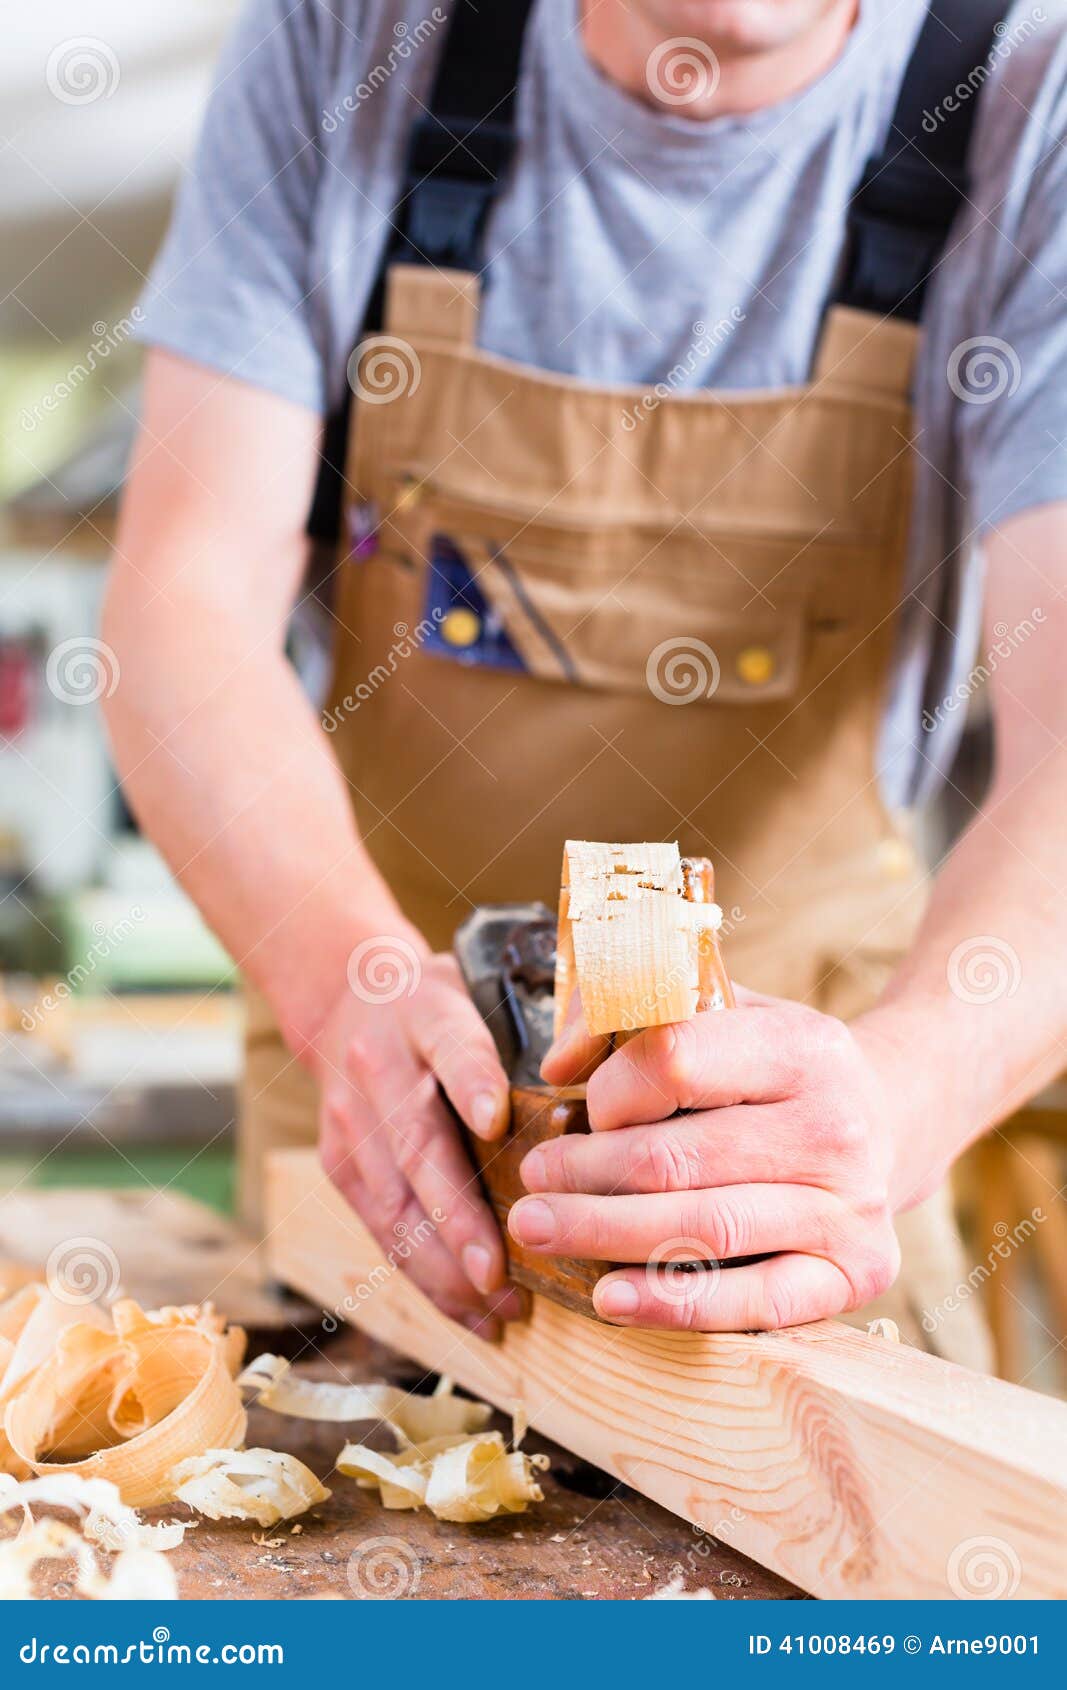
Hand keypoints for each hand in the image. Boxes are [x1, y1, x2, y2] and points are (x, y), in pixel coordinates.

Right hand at [315, 937, 525, 1337]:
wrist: (346, 997)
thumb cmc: (443, 1005)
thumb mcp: (483, 988)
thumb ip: (536, 1027)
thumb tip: (608, 1091)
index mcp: (425, 1014)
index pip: (451, 1045)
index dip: (471, 1082)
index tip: (496, 1118)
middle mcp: (379, 1069)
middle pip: (416, 1145)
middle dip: (456, 1216)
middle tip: (498, 1272)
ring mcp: (351, 1122)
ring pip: (394, 1204)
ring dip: (445, 1265)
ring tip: (498, 1309)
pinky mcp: (339, 1165)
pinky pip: (383, 1230)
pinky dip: (428, 1277)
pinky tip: (471, 1312)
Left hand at [508, 990, 903, 1331]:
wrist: (893, 1118)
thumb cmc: (779, 1068)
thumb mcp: (727, 1011)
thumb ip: (639, 1014)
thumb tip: (560, 1062)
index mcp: (800, 1046)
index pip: (678, 1060)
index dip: (610, 1088)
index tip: (579, 1107)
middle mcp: (834, 1126)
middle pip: (680, 1157)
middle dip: (586, 1172)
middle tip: (529, 1180)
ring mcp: (848, 1206)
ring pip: (706, 1228)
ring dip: (605, 1233)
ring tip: (540, 1229)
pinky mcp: (853, 1274)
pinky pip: (756, 1301)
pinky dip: (676, 1305)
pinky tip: (610, 1299)